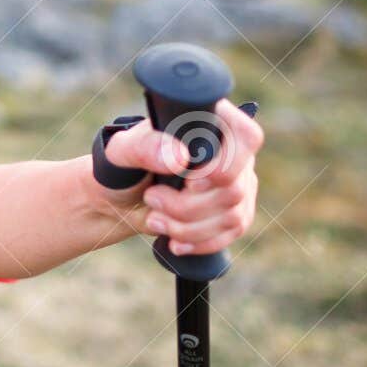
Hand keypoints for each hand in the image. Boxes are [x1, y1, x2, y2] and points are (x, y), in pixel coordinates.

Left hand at [95, 98, 263, 255]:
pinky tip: (175, 241)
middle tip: (152, 198)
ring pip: (232, 216)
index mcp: (211, 124)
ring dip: (187, 226)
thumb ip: (144, 147)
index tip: (188, 180)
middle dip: (186, 206)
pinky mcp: (235, 212)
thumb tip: (180, 157)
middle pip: (232, 188)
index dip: (223, 165)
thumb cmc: (122, 166)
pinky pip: (232, 233)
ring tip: (155, 218)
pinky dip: (199, 242)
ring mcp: (238, 182)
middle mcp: (232, 151)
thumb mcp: (121, 152)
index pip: (246, 137)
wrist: (120, 200)